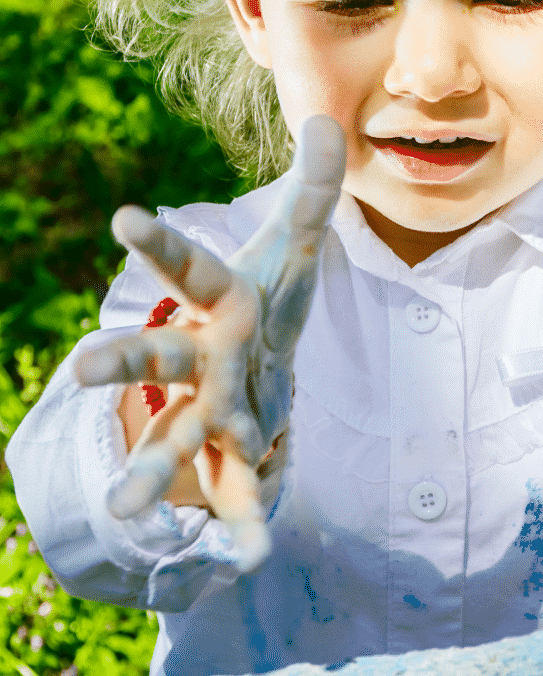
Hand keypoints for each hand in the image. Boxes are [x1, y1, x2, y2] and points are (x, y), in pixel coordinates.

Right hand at [74, 116, 345, 570]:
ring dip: (149, 469)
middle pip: (157, 355)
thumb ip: (313, 188)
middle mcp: (203, 357)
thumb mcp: (298, 245)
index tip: (125, 219)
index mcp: (221, 300)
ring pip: (172, 437)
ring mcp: (212, 410)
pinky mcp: (236, 456)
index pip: (187, 267)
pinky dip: (243, 525)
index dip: (158, 245)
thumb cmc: (268, 301)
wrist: (256, 368)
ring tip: (125, 507)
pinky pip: (237, 494)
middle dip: (122, 360)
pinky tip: (253, 557)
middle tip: (84, 367)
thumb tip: (324, 118)